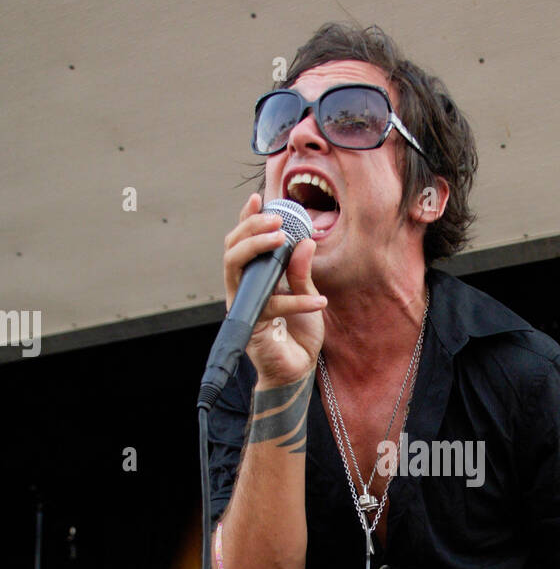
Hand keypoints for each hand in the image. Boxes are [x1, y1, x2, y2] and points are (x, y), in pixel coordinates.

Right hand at [223, 193, 326, 384]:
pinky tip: (319, 300)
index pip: (242, 242)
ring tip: (283, 241)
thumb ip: (301, 270)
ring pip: (235, 269)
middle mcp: (242, 288)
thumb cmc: (298, 332)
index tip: (259, 199)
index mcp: (253, 277)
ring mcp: (243, 306)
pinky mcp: (252, 326)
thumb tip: (305, 241)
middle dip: (250, 230)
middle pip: (231, 250)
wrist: (298, 369)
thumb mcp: (305, 293)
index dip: (246, 219)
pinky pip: (272, 305)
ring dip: (257, 250)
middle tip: (275, 222)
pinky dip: (297, 300)